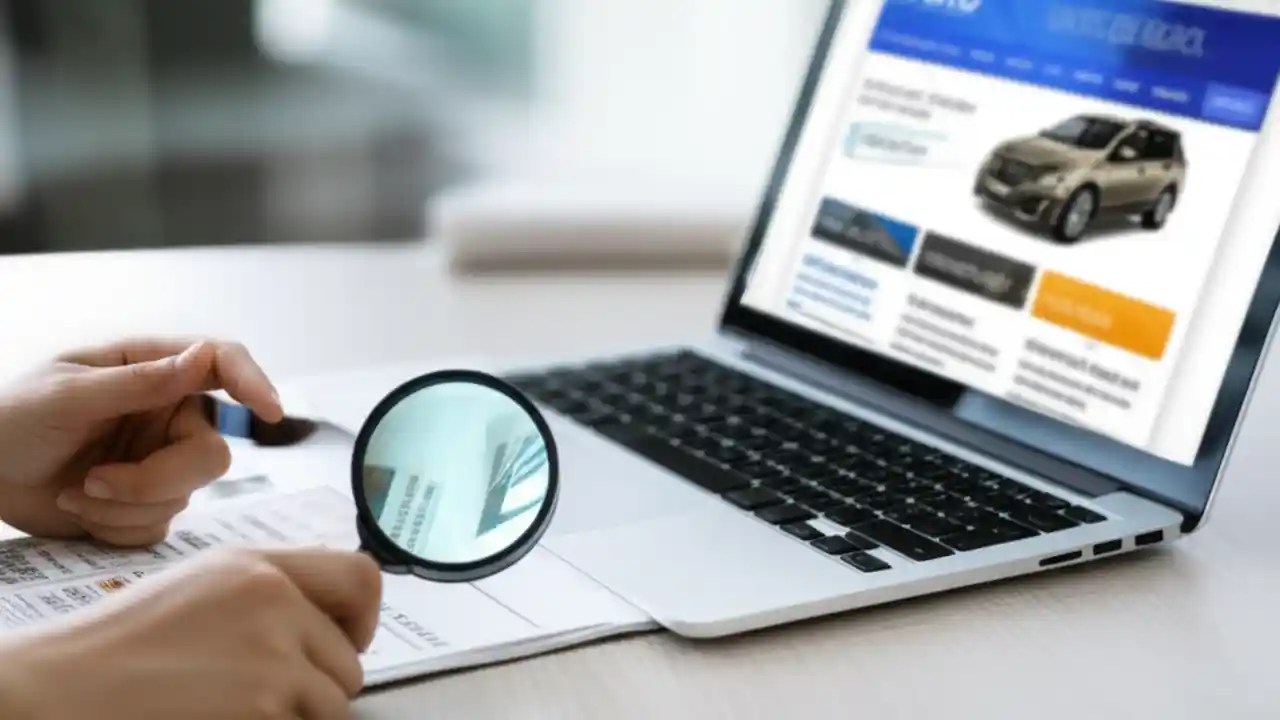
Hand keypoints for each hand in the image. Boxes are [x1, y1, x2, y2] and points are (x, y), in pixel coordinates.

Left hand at [0, 338, 282, 544]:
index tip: (269, 412)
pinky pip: (160, 526)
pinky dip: (116, 527)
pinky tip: (80, 509)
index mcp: (152, 369)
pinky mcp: (145, 502)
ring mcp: (159, 459)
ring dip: (123, 504)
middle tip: (95, 483)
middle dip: (155, 480)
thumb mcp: (66, 394)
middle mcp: (166, 414)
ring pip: (185, 496)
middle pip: (211, 454)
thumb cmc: (9, 419)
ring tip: (75, 491)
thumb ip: (138, 381)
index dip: (254, 383)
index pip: (222, 363)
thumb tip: (203, 355)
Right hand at [0, 547, 382, 719]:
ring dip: (299, 718)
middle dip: (323, 686)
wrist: (62, 687)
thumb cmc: (120, 648)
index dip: (364, 620)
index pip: (361, 576)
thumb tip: (330, 618)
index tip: (343, 646)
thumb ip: (266, 592)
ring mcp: (273, 653)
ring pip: (335, 703)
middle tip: (273, 697)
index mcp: (257, 565)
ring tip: (237, 709)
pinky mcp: (266, 704)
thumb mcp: (201, 588)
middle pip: (351, 659)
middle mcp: (274, 598)